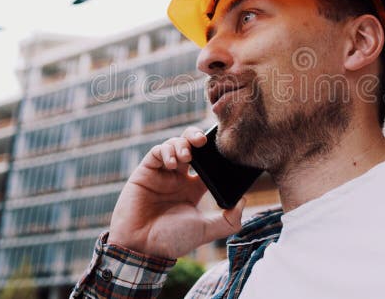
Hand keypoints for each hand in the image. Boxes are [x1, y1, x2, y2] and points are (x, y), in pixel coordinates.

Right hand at [107, 126, 245, 258]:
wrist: (141, 247)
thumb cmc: (172, 240)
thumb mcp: (206, 230)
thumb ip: (228, 220)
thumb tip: (243, 201)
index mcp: (193, 189)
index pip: (207, 163)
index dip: (215, 154)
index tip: (222, 150)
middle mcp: (178, 178)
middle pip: (190, 147)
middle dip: (197, 138)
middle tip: (203, 140)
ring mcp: (162, 173)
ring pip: (174, 144)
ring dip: (182, 144)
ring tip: (187, 156)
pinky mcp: (145, 172)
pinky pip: (156, 152)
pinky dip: (166, 151)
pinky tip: (173, 163)